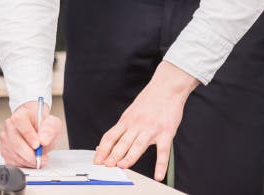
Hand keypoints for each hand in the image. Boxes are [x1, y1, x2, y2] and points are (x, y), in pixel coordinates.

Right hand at [0, 100, 62, 167]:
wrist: (38, 128)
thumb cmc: (43, 125)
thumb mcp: (53, 123)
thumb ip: (49, 130)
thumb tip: (43, 140)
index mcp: (21, 114)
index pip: (19, 122)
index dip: (28, 135)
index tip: (38, 145)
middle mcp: (10, 125)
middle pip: (15, 142)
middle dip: (30, 155)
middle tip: (42, 157)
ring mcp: (6, 137)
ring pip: (13, 153)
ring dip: (28, 161)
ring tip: (38, 159)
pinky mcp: (4, 149)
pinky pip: (11, 161)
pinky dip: (23, 164)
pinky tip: (30, 160)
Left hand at [94, 61, 199, 181]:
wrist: (166, 89)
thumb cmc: (149, 102)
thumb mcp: (130, 113)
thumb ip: (121, 129)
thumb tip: (107, 144)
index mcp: (126, 121)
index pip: (110, 137)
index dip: (102, 149)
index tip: (97, 159)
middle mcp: (136, 125)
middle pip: (122, 142)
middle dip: (113, 154)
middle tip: (106, 165)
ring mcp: (151, 129)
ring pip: (138, 145)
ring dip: (129, 156)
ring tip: (123, 166)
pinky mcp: (166, 132)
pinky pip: (163, 151)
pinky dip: (161, 165)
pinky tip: (158, 175)